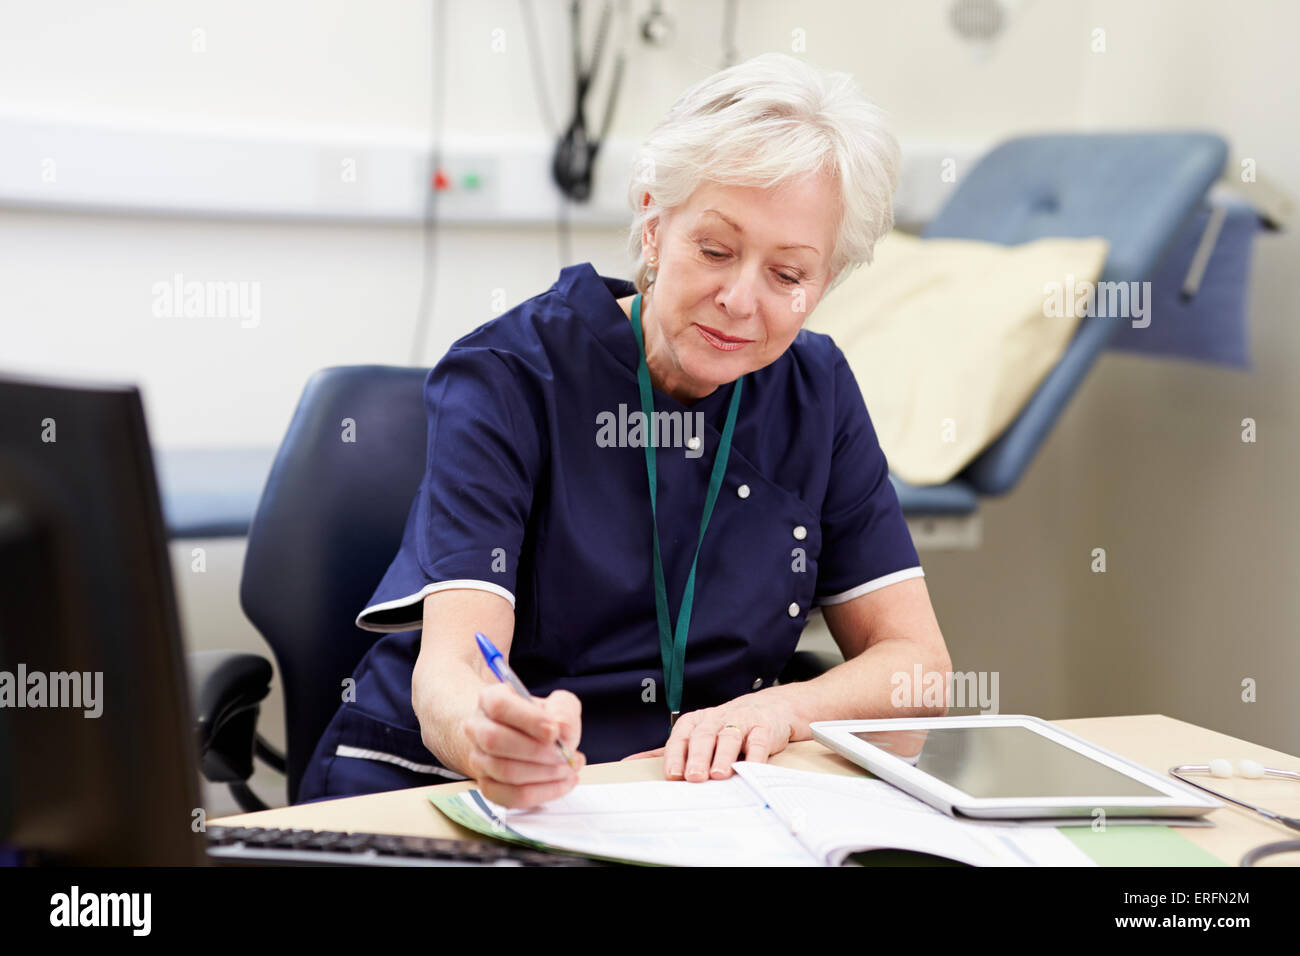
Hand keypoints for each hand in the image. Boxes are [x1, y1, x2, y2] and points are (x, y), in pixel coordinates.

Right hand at [464, 684, 584, 808]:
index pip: (499, 706)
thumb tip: (562, 728)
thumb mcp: (557, 705)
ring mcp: (478, 759)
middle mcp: (477, 728)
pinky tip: (562, 783)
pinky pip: (510, 797)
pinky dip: (542, 793)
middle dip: (537, 751)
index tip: (554, 732)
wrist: (523, 740)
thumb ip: (564, 710)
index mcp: (490, 698)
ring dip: (544, 773)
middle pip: (495, 741)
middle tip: (565, 755)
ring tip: (568, 768)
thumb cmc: (540, 721)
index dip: (528, 720)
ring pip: (504, 771)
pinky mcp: (486, 786)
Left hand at [662, 692, 803, 781]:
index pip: (681, 736)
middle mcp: (715, 720)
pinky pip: (758, 741)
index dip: (676, 755)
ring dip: (723, 756)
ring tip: (719, 775)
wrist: (769, 708)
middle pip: (703, 736)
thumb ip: (669, 751)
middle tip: (694, 777)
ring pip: (728, 737)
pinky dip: (754, 755)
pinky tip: (750, 769)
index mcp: (696, 722)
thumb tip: (631, 763)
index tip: (672, 774)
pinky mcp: (763, 728)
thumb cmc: (726, 726)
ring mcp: (740, 722)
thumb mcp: (696, 734)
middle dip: (697, 757)